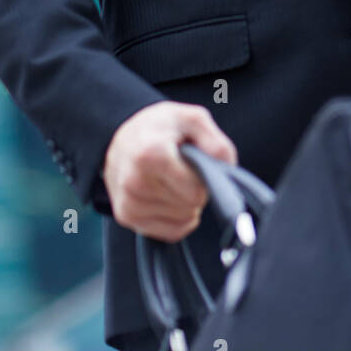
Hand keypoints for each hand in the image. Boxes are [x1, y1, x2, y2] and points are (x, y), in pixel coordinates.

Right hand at [102, 101, 237, 239]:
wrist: (123, 137)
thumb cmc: (162, 127)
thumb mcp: (193, 118)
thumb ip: (215, 142)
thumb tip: (226, 169)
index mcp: (151, 154)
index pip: (195, 192)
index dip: (204, 178)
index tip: (195, 163)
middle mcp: (134, 181)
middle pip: (190, 206)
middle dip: (195, 190)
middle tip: (183, 170)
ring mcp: (128, 201)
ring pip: (182, 220)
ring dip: (186, 203)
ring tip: (173, 179)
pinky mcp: (126, 216)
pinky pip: (171, 232)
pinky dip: (178, 218)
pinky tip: (169, 197)